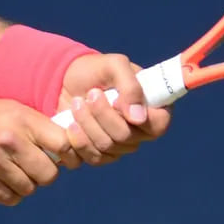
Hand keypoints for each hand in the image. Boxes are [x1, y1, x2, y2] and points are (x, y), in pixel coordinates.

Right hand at [0, 100, 79, 205]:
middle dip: (44, 175)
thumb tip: (71, 147)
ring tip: (11, 173)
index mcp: (21, 118)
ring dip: (25, 185)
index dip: (68, 155)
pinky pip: (10, 198)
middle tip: (32, 169)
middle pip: (48, 173)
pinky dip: (10, 194)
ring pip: (29, 188)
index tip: (61, 159)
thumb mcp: (10, 111)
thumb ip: (38, 126)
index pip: (63, 143)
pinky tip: (0, 181)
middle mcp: (8, 138)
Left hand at [58, 53, 172, 164]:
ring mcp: (120, 146)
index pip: (158, 125)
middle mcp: (140, 131)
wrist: (65, 81)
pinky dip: (77, 141)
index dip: (137, 118)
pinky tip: (70, 124)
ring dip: (87, 124)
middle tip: (89, 94)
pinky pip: (92, 158)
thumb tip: (138, 118)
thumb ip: (130, 86)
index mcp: (153, 109)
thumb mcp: (114, 66)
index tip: (115, 100)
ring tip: (77, 103)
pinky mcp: (99, 154)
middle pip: (126, 137)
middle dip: (102, 115)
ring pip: (107, 148)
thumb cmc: (96, 70)